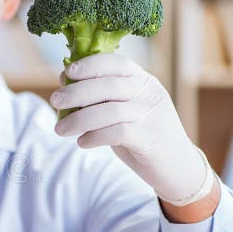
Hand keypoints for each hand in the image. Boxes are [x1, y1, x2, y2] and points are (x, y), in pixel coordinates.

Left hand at [49, 54, 211, 205]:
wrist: (177, 167)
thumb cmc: (143, 135)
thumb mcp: (125, 110)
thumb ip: (103, 97)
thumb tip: (65, 83)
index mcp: (143, 81)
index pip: (117, 63)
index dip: (90, 65)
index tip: (67, 73)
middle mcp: (150, 93)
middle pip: (109, 85)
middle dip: (76, 92)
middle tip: (55, 101)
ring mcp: (152, 115)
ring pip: (110, 110)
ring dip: (79, 119)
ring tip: (60, 130)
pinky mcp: (150, 139)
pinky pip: (116, 133)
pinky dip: (94, 136)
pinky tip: (82, 143)